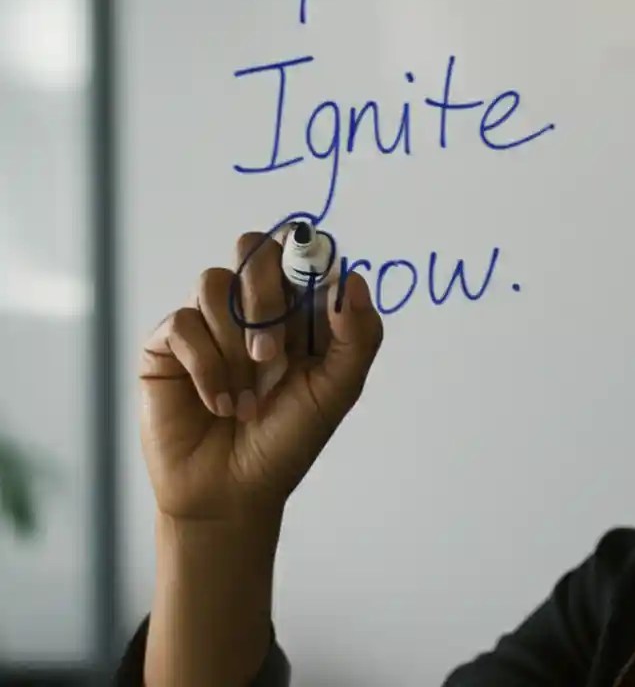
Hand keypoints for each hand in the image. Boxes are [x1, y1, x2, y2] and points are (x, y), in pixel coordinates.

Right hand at [138, 229, 383, 521]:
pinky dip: (206, 367)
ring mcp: (210, 322)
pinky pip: (183, 323)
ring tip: (247, 398)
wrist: (233, 491)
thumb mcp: (338, 390)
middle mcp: (254, 308)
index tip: (314, 288)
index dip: (306, 256)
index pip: (301, 253)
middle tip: (270, 355)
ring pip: (214, 282)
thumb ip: (358, 336)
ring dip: (233, 343)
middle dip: (265, 298)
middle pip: (254, 249)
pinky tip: (220, 404)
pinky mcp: (169, 344)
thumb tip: (355, 279)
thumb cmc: (288, 441)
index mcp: (300, 311)